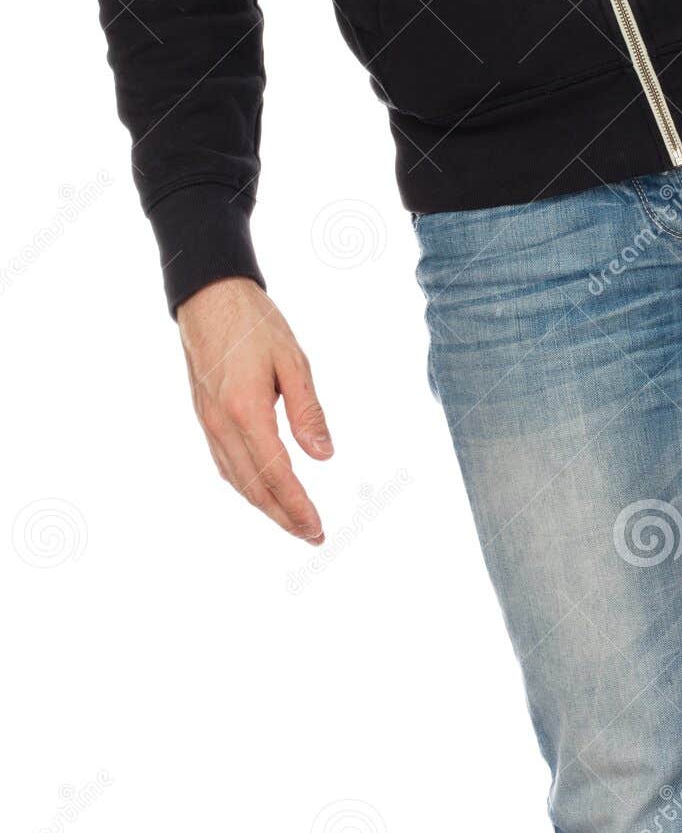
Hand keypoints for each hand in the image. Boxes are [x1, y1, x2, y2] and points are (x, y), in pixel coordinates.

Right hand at [176, 277, 331, 543]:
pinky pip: (225, 462)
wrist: (208, 297)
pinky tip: (262, 490)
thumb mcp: (294, 362)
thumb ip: (308, 412)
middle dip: (283, 516)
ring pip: (236, 478)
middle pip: (253, 486)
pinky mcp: (204, 415)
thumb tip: (324, 456)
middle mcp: (221, 423)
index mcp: (246, 411)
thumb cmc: (256, 325)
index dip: (297, 506)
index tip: (317, 527)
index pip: (276, 474)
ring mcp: (208, 421)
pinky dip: (246, 484)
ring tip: (292, 521)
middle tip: (312, 535)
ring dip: (264, 505)